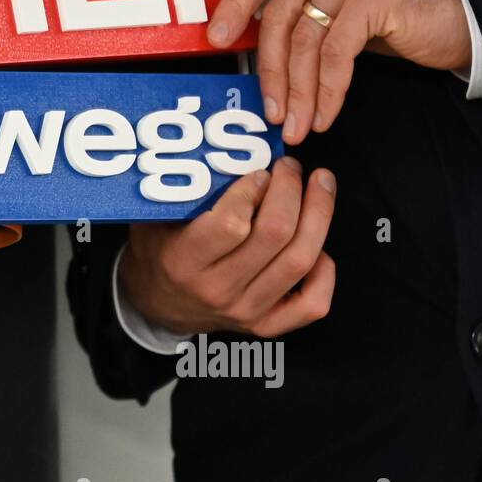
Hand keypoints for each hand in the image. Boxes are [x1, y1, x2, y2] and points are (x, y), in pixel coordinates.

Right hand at [118, 157, 335, 337]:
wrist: (158, 306)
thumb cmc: (159, 252)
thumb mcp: (156, 219)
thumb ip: (185, 193)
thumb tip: (232, 155)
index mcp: (185, 263)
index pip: (231, 225)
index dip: (253, 190)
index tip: (259, 169)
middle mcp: (218, 290)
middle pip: (275, 235)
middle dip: (291, 190)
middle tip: (291, 166)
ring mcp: (247, 311)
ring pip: (301, 260)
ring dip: (319, 214)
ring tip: (320, 185)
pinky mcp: (268, 326)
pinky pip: (314, 303)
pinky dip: (325, 270)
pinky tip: (318, 244)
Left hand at [207, 0, 471, 144]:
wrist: (459, 16)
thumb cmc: (390, 14)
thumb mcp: (334, 3)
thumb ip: (297, 10)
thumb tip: (250, 52)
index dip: (233, 5)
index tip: (215, 40)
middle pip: (280, 15)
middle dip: (271, 72)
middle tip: (270, 112)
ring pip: (306, 39)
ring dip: (298, 91)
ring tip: (296, 124)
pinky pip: (337, 53)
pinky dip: (327, 91)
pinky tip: (324, 114)